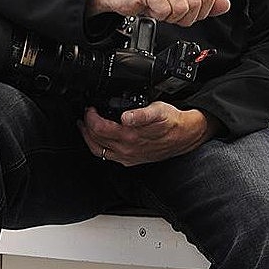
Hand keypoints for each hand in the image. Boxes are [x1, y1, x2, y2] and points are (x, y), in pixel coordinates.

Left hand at [78, 102, 219, 166]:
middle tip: (85, 115)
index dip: (91, 117)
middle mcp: (127, 149)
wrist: (184, 136)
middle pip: (96, 140)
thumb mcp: (158, 111)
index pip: (100, 129)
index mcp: (130, 136)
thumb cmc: (171, 121)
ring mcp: (128, 156)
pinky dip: (99, 147)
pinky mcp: (131, 160)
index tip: (90, 108)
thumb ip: (141, 114)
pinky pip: (108, 156)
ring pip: (99, 150)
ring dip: (89, 138)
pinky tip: (100, 140)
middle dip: (86, 126)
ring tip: (85, 127)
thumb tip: (126, 117)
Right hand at [87, 0, 230, 25]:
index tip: (186, 13)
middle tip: (170, 12)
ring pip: (181, 9)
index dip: (199, 13)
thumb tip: (225, 4)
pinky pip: (164, 10)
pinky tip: (151, 7)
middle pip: (196, 5)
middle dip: (184, 17)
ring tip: (160, 8)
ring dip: (169, 17)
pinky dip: (158, 16)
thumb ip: (205, 2)